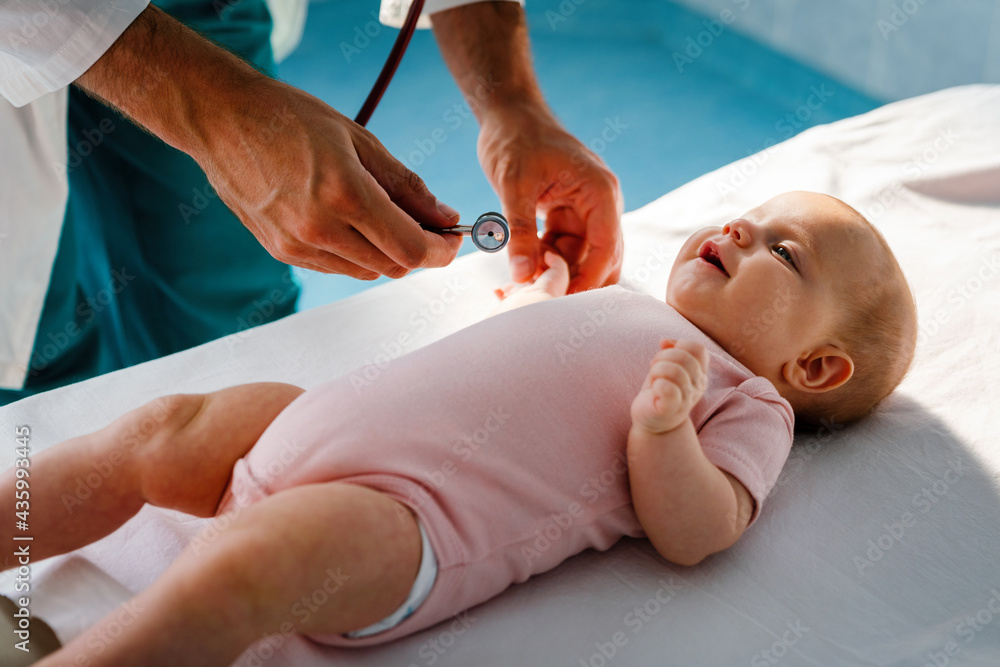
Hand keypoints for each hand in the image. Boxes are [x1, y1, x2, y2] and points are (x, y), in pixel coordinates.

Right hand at [74, 6, 463, 280]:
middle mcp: (320, 228)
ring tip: (386, 217)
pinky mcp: (282, 252)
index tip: (454, 240)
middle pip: (394, 265)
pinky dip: (358, 253)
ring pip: (368, 271)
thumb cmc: (292, 119)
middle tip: (428, 224)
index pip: (411, 247)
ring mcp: (298, 245)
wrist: (223, 120)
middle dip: (419, 250)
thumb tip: (445, 217)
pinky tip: (352, 223)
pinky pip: (338, 267)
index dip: (442, 251)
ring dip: (388, 253)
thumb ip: (407, 186)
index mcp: (344, 194)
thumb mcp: (360, 140)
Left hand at [477, 104, 623, 292]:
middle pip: (602, 258)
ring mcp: (586, 212)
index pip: (607, 246)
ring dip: (557, 274)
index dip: (589, 277)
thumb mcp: (513, 185)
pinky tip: (522, 270)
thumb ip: (519, 231)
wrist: (508, 115)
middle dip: (576, 280)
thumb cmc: (515, 139)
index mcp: (600, 192)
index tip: (564, 300)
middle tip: (543, 300)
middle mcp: (601, 204)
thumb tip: (520, 276)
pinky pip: (563, 249)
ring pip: (581, 258)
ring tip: (524, 285)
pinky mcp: (568, 217)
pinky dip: (545, 262)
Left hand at [631, 340, 709, 434]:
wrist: (652, 421)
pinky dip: (657, 385)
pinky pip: (667, 388)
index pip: (698, 349)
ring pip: (674, 370)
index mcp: (700, 373)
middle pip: (684, 357)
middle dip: (663, 357)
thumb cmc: (660, 391)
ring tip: (654, 379)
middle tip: (654, 368)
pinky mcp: (670, 410)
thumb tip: (665, 341)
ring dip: (656, 370)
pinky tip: (654, 391)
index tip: (666, 356)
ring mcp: (686, 399)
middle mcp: (698, 386)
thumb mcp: (667, 366)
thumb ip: (671, 351)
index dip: (679, 346)